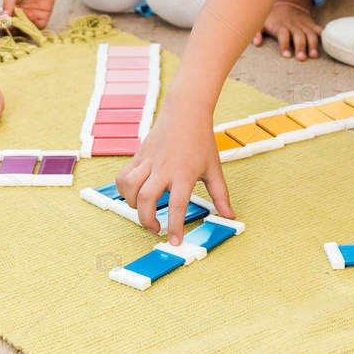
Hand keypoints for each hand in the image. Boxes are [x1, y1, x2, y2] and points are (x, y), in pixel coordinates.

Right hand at [2, 0, 59, 29]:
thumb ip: (7, 4)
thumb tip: (2, 19)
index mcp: (11, 11)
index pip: (5, 23)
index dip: (2, 26)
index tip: (0, 25)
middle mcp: (21, 16)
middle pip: (15, 30)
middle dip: (12, 30)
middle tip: (10, 25)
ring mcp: (32, 17)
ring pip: (26, 30)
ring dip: (23, 28)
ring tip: (20, 19)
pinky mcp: (43, 16)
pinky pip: (39, 26)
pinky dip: (35, 25)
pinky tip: (31, 17)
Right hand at [116, 105, 233, 245]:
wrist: (185, 111)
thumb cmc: (201, 140)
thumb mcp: (214, 168)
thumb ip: (221, 195)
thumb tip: (230, 216)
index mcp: (184, 173)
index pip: (177, 205)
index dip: (174, 226)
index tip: (174, 242)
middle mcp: (163, 168)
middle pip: (146, 199)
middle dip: (147, 220)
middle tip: (156, 229)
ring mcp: (148, 161)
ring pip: (130, 187)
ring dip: (133, 205)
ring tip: (144, 210)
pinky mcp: (138, 155)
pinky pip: (123, 176)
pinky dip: (124, 189)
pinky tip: (134, 195)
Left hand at [252, 0, 320, 59]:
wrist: (285, 3)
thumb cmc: (272, 18)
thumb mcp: (261, 23)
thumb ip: (257, 33)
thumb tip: (256, 43)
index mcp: (280, 26)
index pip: (283, 35)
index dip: (284, 45)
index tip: (287, 56)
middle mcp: (293, 26)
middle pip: (298, 36)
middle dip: (301, 47)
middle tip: (302, 58)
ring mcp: (303, 25)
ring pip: (310, 34)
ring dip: (313, 44)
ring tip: (314, 56)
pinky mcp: (311, 24)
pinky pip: (318, 28)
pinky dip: (324, 34)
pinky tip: (328, 41)